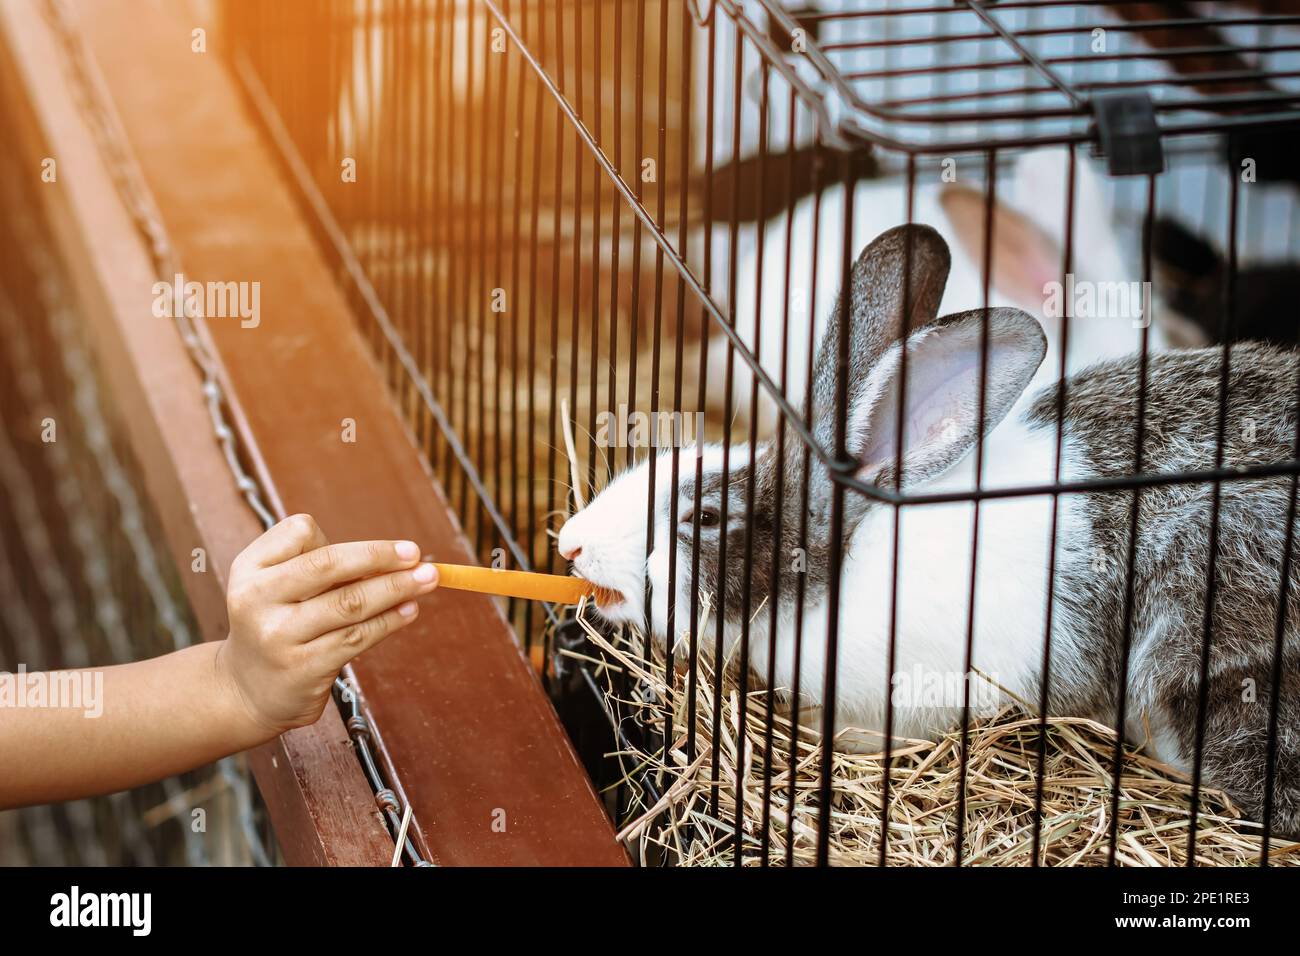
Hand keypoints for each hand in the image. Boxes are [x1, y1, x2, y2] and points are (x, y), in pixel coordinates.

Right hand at [215, 514, 438, 736]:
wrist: (246, 692)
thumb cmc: (276, 624)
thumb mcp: (273, 584)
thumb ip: (316, 564)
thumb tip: (390, 557)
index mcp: (249, 569)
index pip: (300, 532)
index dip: (339, 538)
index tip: (381, 550)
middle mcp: (257, 600)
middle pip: (327, 565)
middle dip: (379, 556)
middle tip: (416, 553)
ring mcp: (278, 636)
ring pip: (349, 603)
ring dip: (396, 588)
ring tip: (427, 579)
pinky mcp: (303, 668)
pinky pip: (356, 637)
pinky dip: (388, 621)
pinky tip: (409, 610)